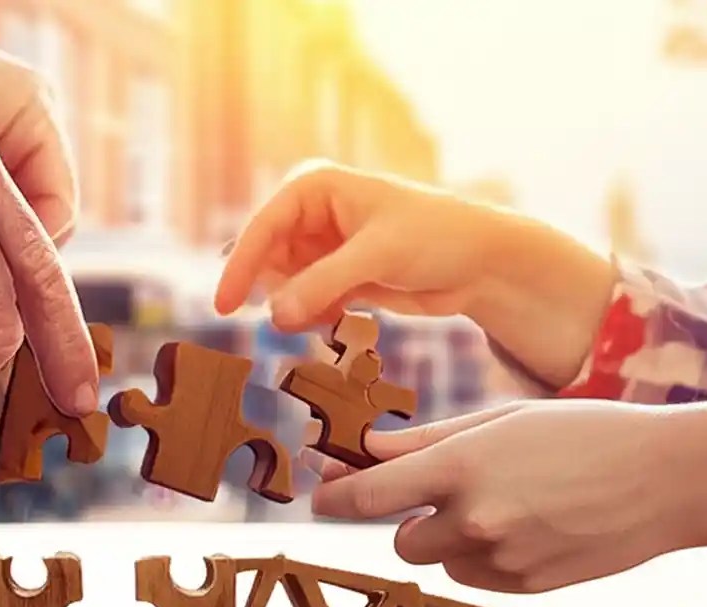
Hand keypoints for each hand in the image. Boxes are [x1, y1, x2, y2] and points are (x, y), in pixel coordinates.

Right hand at [214, 159, 615, 388]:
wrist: (482, 262)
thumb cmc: (436, 237)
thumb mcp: (377, 256)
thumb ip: (322, 285)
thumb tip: (274, 317)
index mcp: (313, 186)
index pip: (262, 227)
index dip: (239, 267)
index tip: (225, 306)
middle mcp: (311, 212)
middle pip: (266, 258)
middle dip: (275, 291)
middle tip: (287, 322)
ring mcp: (321, 245)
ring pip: (283, 284)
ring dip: (297, 306)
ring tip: (332, 312)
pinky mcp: (334, 274)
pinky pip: (304, 300)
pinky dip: (314, 314)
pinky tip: (340, 317)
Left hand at [304, 399, 706, 592]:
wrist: (664, 478)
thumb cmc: (579, 433)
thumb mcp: (499, 419)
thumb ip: (425, 440)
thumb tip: (364, 449)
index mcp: (461, 466)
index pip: (371, 495)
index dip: (337, 498)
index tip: (320, 497)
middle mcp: (475, 518)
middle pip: (400, 539)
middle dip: (409, 520)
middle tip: (440, 495)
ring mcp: (503, 559)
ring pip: (441, 561)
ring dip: (450, 540)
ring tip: (503, 504)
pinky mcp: (528, 587)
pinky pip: (479, 579)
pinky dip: (486, 559)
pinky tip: (527, 527)